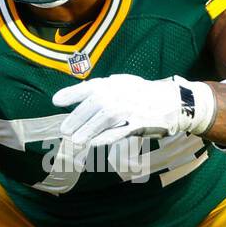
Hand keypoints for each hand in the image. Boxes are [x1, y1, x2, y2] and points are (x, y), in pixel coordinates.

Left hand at [53, 74, 184, 152]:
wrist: (169, 101)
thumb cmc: (141, 93)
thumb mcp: (121, 84)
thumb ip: (101, 90)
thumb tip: (78, 99)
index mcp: (111, 83)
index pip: (86, 88)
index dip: (70, 94)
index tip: (56, 102)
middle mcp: (117, 94)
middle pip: (91, 106)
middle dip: (75, 119)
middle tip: (64, 130)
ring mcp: (126, 109)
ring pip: (101, 121)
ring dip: (86, 132)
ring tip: (75, 140)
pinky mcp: (135, 124)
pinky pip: (116, 132)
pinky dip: (103, 138)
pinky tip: (93, 143)